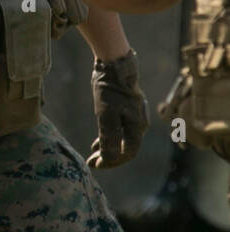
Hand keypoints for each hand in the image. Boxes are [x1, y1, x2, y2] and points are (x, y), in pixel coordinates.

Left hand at [88, 50, 146, 168]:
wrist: (115, 66)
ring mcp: (135, 116)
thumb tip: (108, 159)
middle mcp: (139, 124)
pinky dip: (109, 137)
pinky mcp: (128, 109)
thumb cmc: (110, 90)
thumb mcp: (105, 115)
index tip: (94, 165)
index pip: (126, 153)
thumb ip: (108, 137)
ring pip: (122, 138)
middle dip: (108, 157)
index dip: (111, 162)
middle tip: (90, 161)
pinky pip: (120, 129)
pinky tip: (98, 141)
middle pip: (125, 148)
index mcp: (137, 127)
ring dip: (108, 148)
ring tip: (93, 153)